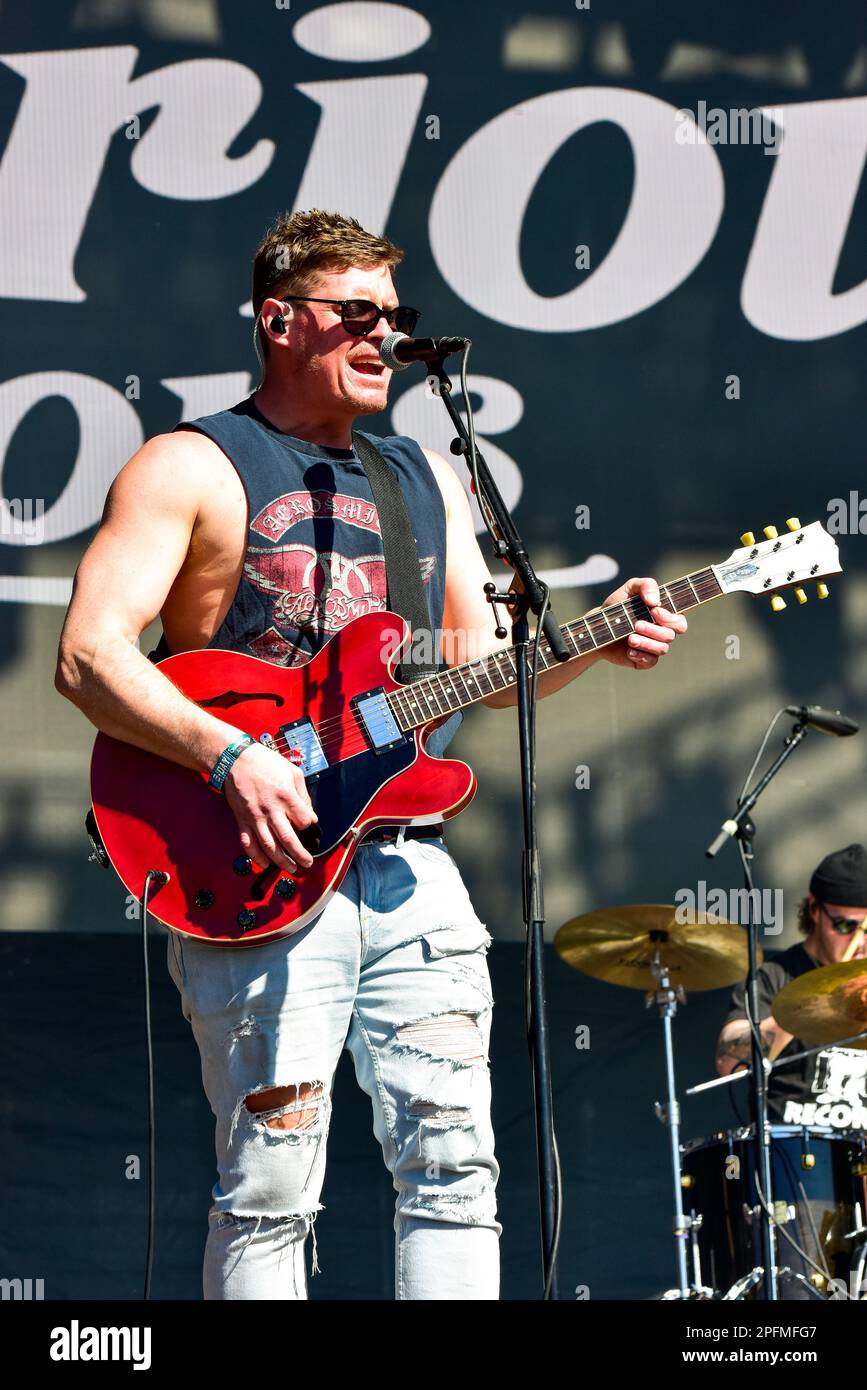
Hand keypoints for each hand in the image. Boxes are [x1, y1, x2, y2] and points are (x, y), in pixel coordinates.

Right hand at [222, 742, 317, 872]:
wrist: (236, 760)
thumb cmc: (265, 763)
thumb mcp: (293, 772)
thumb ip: (303, 795)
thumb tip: (310, 815)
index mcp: (286, 796)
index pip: (303, 821)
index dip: (310, 826)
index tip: (310, 827)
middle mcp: (271, 809)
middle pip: (288, 839)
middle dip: (300, 855)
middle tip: (307, 863)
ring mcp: (255, 817)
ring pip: (269, 846)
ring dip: (281, 861)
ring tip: (291, 868)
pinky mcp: (242, 820)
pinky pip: (248, 844)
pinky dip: (256, 857)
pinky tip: (265, 863)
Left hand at [597, 576, 687, 669]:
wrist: (599, 626)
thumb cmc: (619, 606)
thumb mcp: (631, 588)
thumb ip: (646, 585)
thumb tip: (654, 600)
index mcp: (664, 616)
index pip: (679, 621)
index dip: (670, 618)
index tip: (654, 611)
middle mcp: (662, 632)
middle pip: (671, 635)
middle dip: (655, 630)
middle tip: (637, 624)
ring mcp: (654, 647)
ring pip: (662, 649)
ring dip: (647, 643)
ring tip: (630, 638)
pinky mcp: (644, 660)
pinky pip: (650, 662)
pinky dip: (641, 656)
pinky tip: (629, 651)